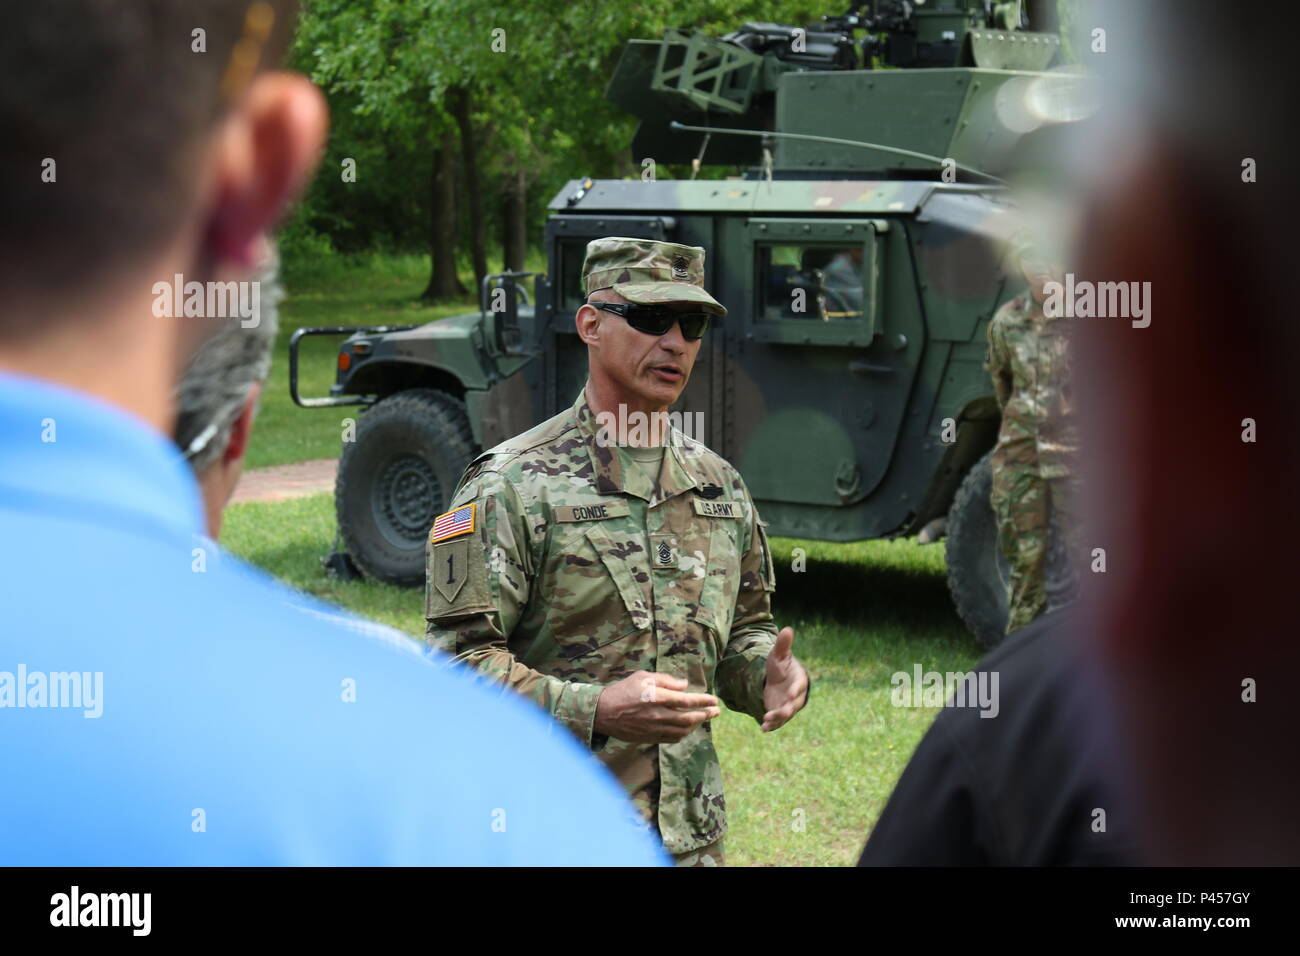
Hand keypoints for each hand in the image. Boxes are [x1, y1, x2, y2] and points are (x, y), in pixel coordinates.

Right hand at [594, 671, 720, 743]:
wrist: (603, 712)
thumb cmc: (623, 690)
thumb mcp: (643, 676)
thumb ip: (666, 680)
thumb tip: (684, 685)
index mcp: (657, 697)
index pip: (687, 700)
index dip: (704, 700)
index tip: (714, 699)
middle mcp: (658, 715)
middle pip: (690, 717)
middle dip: (706, 714)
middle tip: (716, 711)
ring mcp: (655, 728)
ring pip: (683, 730)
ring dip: (697, 724)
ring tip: (704, 718)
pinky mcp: (650, 737)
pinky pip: (673, 738)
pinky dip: (685, 733)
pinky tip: (689, 728)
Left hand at [761, 626, 807, 732]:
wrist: (778, 680)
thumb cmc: (781, 666)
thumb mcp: (778, 655)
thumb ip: (783, 645)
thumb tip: (787, 629)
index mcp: (798, 680)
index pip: (799, 686)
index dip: (795, 690)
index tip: (790, 694)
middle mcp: (795, 696)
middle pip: (793, 704)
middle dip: (786, 709)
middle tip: (778, 713)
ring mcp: (788, 706)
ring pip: (785, 715)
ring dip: (776, 719)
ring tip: (765, 721)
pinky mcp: (780, 713)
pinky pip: (777, 721)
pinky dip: (771, 725)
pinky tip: (763, 729)